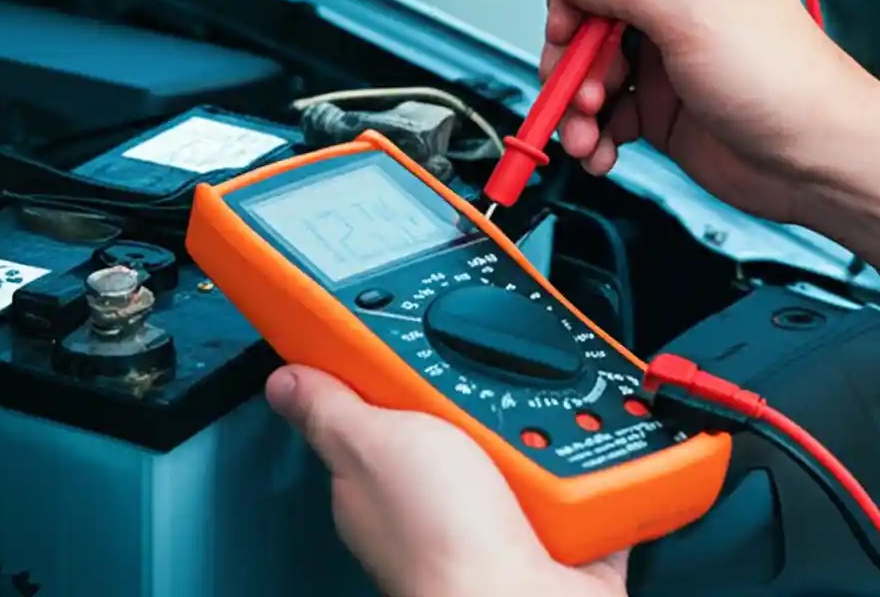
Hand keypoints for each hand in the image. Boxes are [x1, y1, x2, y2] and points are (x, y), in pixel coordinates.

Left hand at [266, 365, 627, 596]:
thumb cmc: (442, 543)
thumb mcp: (372, 445)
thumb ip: (330, 408)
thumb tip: (284, 381)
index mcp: (378, 472)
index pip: (382, 398)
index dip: (399, 364)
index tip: (419, 337)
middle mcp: (436, 494)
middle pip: (461, 409)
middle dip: (482, 389)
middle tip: (489, 393)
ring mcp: (499, 511)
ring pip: (528, 433)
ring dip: (545, 425)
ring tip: (543, 431)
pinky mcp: (558, 525)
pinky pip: (585, 472)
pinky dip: (595, 464)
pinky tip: (584, 459)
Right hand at [542, 0, 879, 223]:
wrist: (814, 161)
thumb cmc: (779, 81)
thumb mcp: (691, 14)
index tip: (568, 31)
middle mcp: (675, 3)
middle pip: (586, 19)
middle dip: (573, 64)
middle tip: (580, 96)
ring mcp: (664, 58)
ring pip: (588, 73)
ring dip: (576, 110)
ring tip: (585, 138)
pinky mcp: (660, 108)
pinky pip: (604, 117)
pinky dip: (594, 137)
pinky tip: (600, 154)